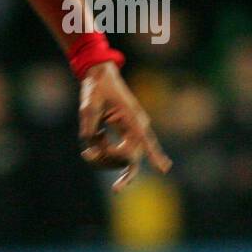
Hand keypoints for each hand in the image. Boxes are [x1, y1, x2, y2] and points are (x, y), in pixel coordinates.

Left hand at [78, 61, 171, 190]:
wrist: (100, 75)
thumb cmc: (96, 86)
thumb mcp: (88, 104)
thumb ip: (89, 126)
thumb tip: (91, 148)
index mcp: (131, 116)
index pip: (143, 138)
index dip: (154, 154)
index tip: (164, 168)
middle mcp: (136, 126)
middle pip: (131, 158)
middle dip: (115, 167)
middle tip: (104, 175)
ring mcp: (133, 132)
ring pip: (124, 160)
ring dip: (104, 159)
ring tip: (88, 148)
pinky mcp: (126, 135)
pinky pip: (118, 155)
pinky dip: (103, 153)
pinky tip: (92, 147)